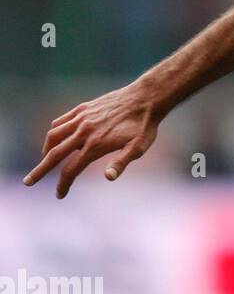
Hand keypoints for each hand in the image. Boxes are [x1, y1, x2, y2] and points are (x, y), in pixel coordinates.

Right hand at [23, 83, 161, 197]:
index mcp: (95, 145)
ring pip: (53, 136)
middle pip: (54, 154)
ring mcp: (81, 119)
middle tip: (28, 182)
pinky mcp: (83, 109)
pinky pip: (61, 121)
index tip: (60, 194)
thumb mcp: (139, 147)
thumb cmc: (145, 126)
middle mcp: (84, 132)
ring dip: (46, 150)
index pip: (71, 169)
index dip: (63, 184)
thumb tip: (108, 177)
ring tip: (45, 160)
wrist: (145, 98)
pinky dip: (54, 131)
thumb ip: (122, 162)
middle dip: (40, 170)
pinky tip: (55, 137)